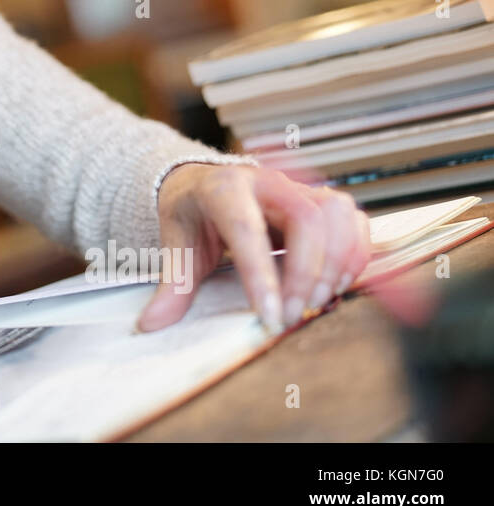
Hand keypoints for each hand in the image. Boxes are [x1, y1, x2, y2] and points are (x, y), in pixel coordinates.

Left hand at [138, 163, 371, 333]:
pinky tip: (334, 283)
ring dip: (336, 263)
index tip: (269, 315)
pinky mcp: (320, 200)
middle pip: (306, 220)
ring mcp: (298, 188)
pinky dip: (354, 254)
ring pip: (336, 215)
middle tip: (292, 314)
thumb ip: (172, 285)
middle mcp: (267, 182)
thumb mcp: (176, 243)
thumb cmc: (192, 212)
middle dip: (305, 274)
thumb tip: (152, 323)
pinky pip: (354, 220)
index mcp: (224, 188)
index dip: (262, 274)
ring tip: (315, 300)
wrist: (200, 182)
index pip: (247, 229)